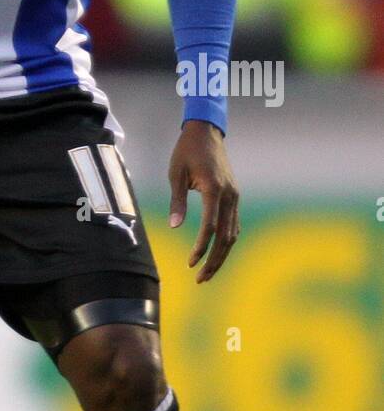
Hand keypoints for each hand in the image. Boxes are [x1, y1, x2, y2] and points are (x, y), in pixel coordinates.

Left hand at [168, 119, 239, 282]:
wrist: (206, 131)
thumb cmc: (186, 150)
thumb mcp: (175, 173)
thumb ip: (176, 201)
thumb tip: (174, 227)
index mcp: (213, 188)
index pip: (210, 227)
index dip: (201, 247)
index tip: (190, 263)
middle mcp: (229, 195)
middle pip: (225, 237)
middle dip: (214, 261)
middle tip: (200, 279)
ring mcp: (235, 196)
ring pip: (233, 234)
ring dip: (221, 255)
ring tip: (206, 273)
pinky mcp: (235, 196)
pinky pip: (234, 224)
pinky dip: (227, 241)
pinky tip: (216, 253)